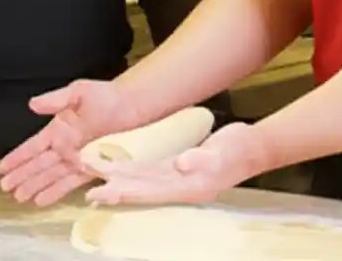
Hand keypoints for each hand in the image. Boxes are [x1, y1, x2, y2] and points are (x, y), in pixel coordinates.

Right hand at [0, 80, 138, 205]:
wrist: (131, 106)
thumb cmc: (105, 96)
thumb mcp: (77, 92)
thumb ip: (55, 100)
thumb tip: (32, 104)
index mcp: (58, 129)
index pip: (33, 146)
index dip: (18, 157)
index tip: (2, 168)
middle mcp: (64, 146)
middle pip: (40, 164)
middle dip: (23, 176)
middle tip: (6, 189)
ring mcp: (77, 158)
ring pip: (52, 176)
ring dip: (36, 186)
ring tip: (20, 198)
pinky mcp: (92, 167)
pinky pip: (71, 181)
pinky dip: (57, 191)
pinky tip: (43, 200)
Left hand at [83, 122, 267, 205]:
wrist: (254, 147)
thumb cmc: (241, 149)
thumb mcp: (224, 151)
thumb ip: (203, 159)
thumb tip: (181, 163)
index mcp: (189, 187)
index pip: (149, 192)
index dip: (124, 193)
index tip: (101, 193)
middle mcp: (179, 186)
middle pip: (139, 190)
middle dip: (113, 189)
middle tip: (87, 189)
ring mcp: (177, 179)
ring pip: (140, 181)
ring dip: (117, 179)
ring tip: (93, 176)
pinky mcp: (176, 169)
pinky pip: (147, 172)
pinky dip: (130, 171)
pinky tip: (115, 168)